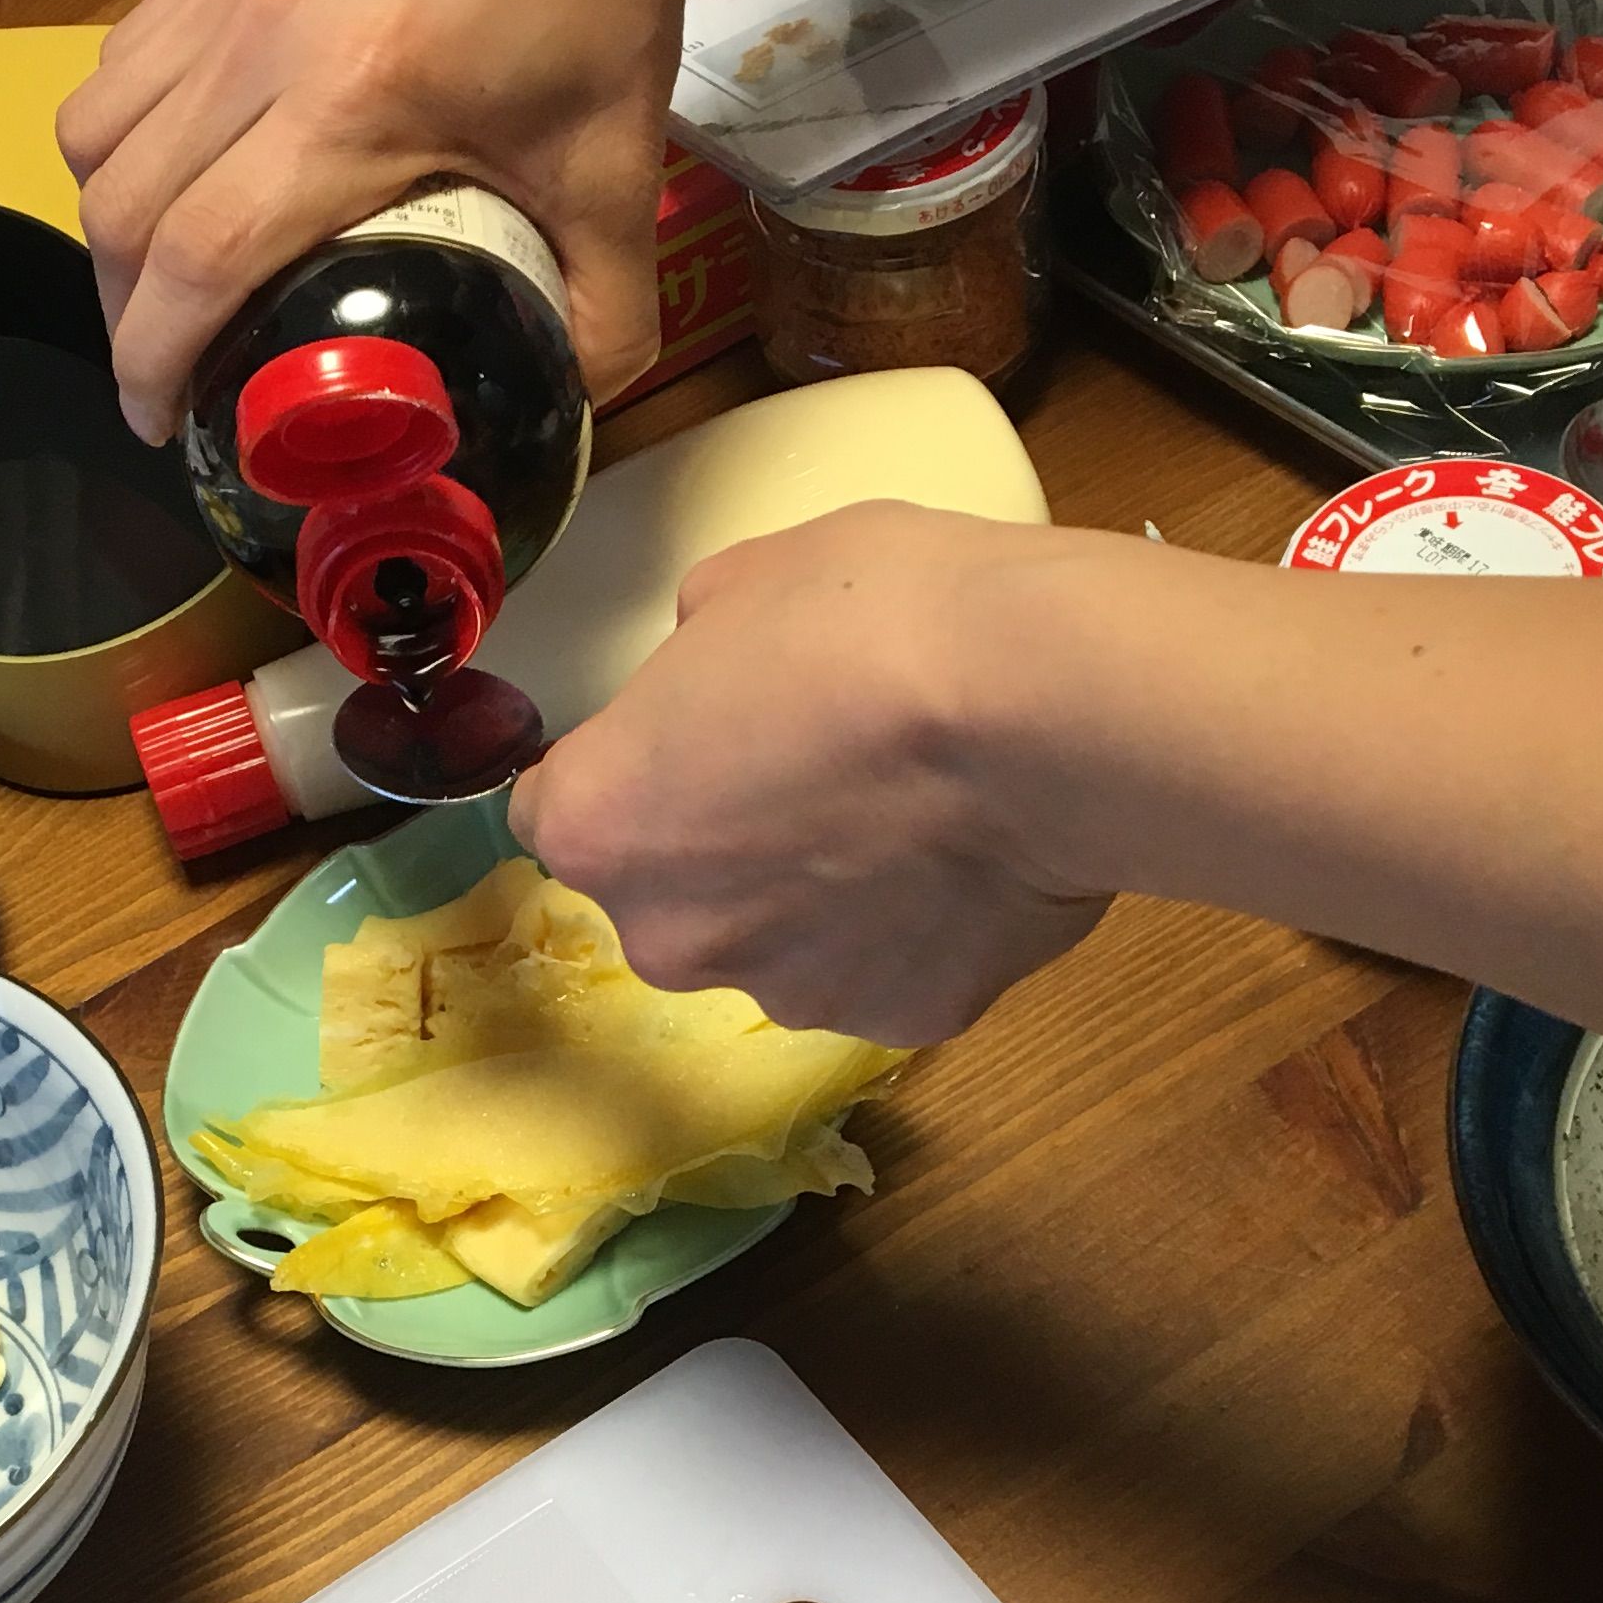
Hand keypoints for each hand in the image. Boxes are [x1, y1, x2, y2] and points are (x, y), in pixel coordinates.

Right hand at [61, 0, 788, 440]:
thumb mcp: (619, 167)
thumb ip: (608, 308)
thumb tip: (578, 404)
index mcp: (351, 106)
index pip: (198, 259)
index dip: (155, 359)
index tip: (158, 420)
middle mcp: (262, 41)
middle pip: (122, 206)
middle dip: (123, 313)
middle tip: (163, 370)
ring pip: (96, 126)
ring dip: (108, 222)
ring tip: (155, 280)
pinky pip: (123, 57)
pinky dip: (121, 133)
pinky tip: (177, 169)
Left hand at [510, 504, 1111, 1045]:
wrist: (1039, 707)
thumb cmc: (875, 619)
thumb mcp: (747, 581)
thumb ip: (697, 652)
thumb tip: (713, 674)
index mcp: (602, 825)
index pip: (563, 813)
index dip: (631, 771)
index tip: (690, 738)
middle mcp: (671, 937)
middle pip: (670, 898)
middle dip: (721, 848)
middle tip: (813, 771)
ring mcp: (788, 994)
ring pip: (778, 947)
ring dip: (817, 901)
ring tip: (908, 818)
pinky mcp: (904, 1022)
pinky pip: (886, 972)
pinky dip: (911, 934)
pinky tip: (964, 864)